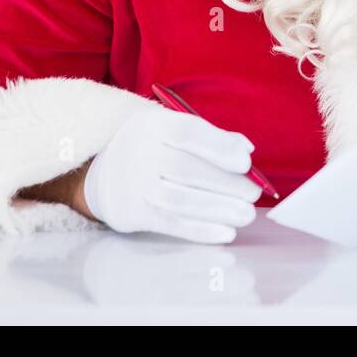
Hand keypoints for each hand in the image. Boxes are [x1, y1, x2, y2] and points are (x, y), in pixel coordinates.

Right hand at [81, 102, 260, 242]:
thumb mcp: (172, 129)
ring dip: (220, 209)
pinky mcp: (131, 212)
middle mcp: (139, 152)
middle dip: (227, 184)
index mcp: (153, 124)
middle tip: (253, 194)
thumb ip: (210, 137)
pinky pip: (171, 223)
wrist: (103, 172)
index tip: (246, 164)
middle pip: (187, 170)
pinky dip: (201, 230)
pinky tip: (225, 232)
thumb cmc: (153, 148)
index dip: (220, 148)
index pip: (188, 133)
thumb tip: (246, 151)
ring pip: (181, 200)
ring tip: (246, 215)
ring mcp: (133, 184)